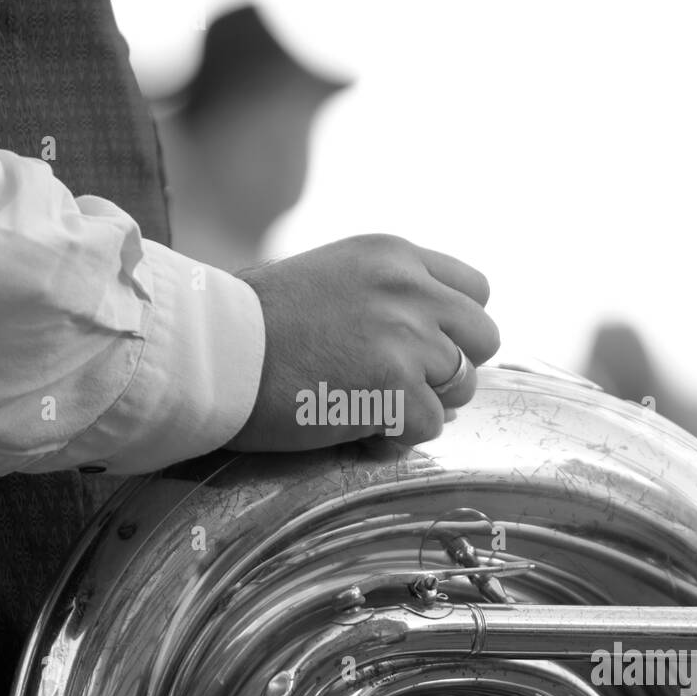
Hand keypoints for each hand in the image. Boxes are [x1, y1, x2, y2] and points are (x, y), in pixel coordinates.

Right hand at [227, 234, 498, 450]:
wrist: (212, 351)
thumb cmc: (251, 322)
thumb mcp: (330, 276)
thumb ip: (386, 297)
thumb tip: (435, 352)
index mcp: (394, 256)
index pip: (475, 290)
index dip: (454, 328)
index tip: (421, 349)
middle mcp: (410, 290)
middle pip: (484, 338)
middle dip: (451, 369)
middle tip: (402, 386)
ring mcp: (406, 340)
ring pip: (461, 388)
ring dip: (422, 406)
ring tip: (366, 406)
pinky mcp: (394, 390)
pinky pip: (428, 429)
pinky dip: (393, 439)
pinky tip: (350, 428)